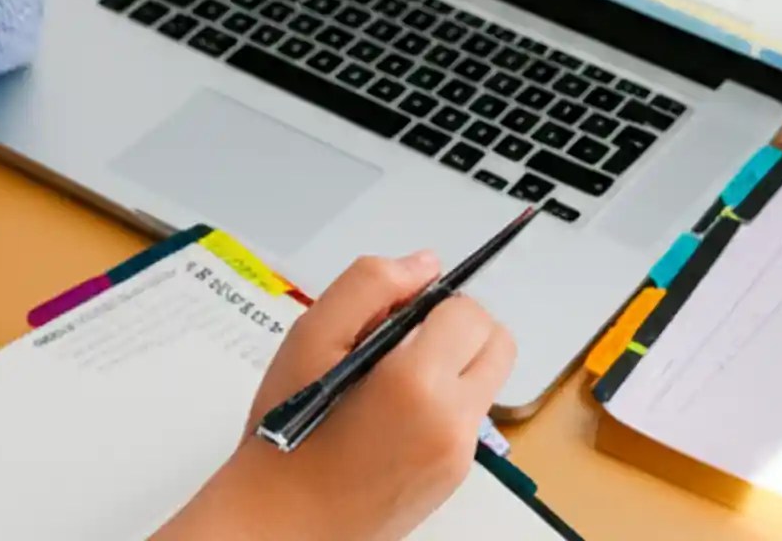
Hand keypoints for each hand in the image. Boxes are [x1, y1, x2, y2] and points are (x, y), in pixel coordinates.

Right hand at [155, 253, 515, 540]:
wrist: (283, 519)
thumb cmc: (287, 430)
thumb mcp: (310, 337)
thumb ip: (370, 284)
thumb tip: (424, 265)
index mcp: (417, 382)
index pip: (468, 310)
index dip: (432, 301)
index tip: (394, 315)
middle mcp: (452, 421)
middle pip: (497, 342)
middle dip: (457, 328)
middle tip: (400, 341)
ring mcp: (460, 453)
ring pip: (485, 378)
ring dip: (452, 365)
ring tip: (389, 380)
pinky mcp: (456, 475)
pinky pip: (468, 416)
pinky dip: (442, 402)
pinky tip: (389, 415)